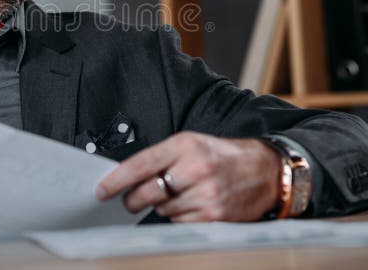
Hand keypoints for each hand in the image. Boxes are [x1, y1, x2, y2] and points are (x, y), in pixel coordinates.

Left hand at [96, 132, 280, 221]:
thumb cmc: (222, 156)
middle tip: (129, 201)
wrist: (266, 170)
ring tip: (178, 195)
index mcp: (186, 145)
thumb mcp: (192, 144)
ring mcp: (206, 194)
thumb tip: (128, 178)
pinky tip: (190, 205)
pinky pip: (180, 223)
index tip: (102, 190)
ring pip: (163, 210)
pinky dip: (178, 217)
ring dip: (161, 207)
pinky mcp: (214, 216)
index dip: (117, 180)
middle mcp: (195, 168)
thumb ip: (162, 158)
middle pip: (148, 192)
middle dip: (133, 199)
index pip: (141, 164)